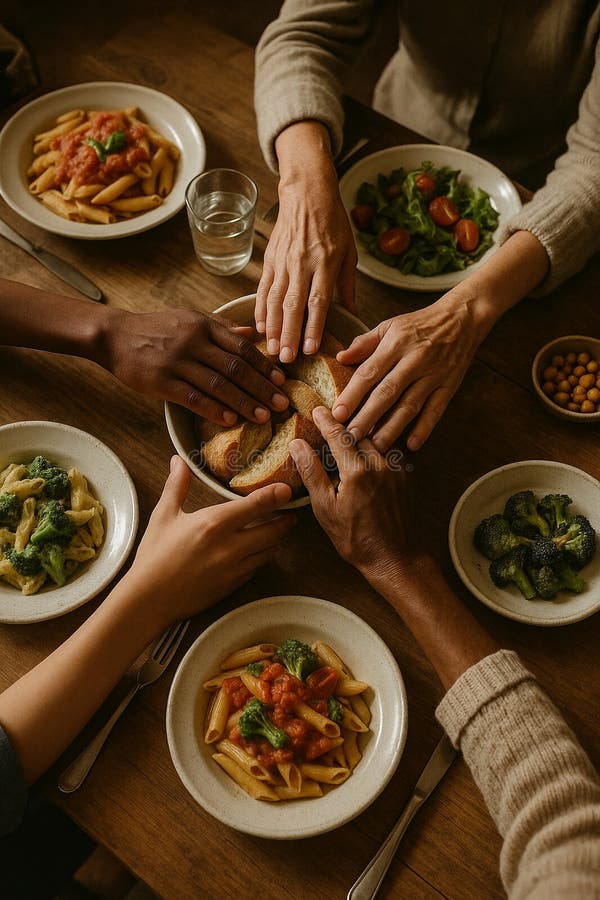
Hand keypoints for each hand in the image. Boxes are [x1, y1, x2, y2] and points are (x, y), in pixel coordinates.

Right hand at [104, 308, 288, 425]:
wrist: (114, 335)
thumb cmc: (156, 328)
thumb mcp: (190, 318)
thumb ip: (221, 328)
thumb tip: (253, 334)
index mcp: (203, 325)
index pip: (242, 347)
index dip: (264, 366)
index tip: (282, 380)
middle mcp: (193, 342)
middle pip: (236, 368)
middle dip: (262, 388)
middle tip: (282, 404)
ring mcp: (177, 362)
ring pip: (218, 385)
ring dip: (244, 402)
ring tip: (263, 417)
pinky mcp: (161, 382)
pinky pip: (193, 398)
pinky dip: (214, 410)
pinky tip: (230, 420)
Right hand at [124, 456, 294, 626]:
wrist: (150, 599)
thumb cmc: (155, 556)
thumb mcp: (164, 516)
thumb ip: (177, 486)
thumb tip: (178, 461)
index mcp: (214, 523)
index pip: (256, 505)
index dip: (276, 495)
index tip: (286, 489)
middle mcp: (230, 545)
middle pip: (273, 530)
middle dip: (284, 520)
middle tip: (288, 512)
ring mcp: (235, 567)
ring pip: (269, 550)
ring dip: (275, 539)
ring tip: (275, 530)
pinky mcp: (234, 585)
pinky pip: (257, 567)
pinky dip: (261, 556)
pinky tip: (255, 551)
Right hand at [256, 122, 356, 362]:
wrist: (307, 194)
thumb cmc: (333, 223)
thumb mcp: (349, 252)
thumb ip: (348, 285)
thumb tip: (354, 315)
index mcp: (325, 263)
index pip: (318, 301)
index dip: (313, 326)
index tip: (310, 349)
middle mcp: (302, 264)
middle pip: (293, 305)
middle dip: (289, 334)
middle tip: (285, 359)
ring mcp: (283, 262)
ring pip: (275, 299)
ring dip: (272, 327)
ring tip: (271, 349)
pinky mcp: (270, 260)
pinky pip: (263, 288)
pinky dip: (260, 309)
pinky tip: (260, 327)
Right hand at [289, 406, 417, 579]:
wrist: (395, 558)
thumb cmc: (355, 538)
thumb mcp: (325, 508)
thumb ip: (311, 472)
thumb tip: (297, 444)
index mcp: (357, 471)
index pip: (338, 435)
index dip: (325, 419)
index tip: (316, 409)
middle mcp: (381, 464)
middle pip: (361, 431)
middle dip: (345, 422)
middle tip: (331, 415)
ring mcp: (398, 469)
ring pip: (378, 439)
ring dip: (364, 432)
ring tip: (349, 429)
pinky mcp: (408, 476)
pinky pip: (391, 451)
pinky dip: (378, 445)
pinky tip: (369, 449)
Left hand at [332, 288, 483, 450]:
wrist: (462, 318)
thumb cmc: (419, 324)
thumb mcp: (390, 325)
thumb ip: (364, 343)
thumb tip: (340, 358)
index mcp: (396, 343)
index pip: (370, 372)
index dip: (353, 394)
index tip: (337, 413)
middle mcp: (415, 360)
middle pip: (388, 392)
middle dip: (368, 416)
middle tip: (351, 437)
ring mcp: (434, 374)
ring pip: (410, 405)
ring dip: (392, 428)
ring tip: (376, 446)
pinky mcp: (449, 385)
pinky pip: (436, 410)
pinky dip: (425, 428)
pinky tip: (412, 445)